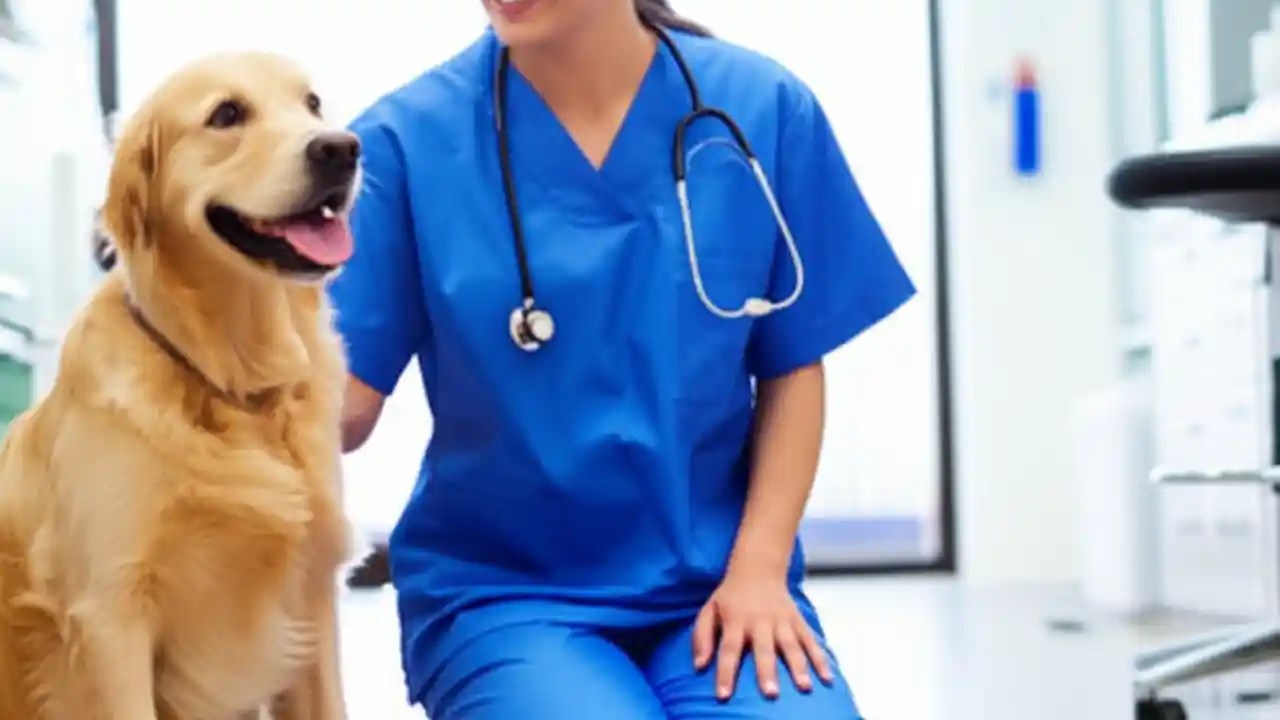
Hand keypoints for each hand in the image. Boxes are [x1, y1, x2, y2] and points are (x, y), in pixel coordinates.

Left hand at [692, 570, 833, 700]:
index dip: (726, 672)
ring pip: (791, 645)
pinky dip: (820, 658)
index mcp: (735, 620)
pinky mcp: (796, 619)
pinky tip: (827, 677)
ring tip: (804, 687)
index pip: (729, 649)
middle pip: (763, 648)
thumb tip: (699, 666)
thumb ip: (702, 637)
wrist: (758, 568)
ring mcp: (781, 620)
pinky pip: (809, 640)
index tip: (723, 695)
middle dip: (767, 671)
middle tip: (771, 693)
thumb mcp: (709, 610)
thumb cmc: (730, 595)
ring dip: (798, 666)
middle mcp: (759, 620)